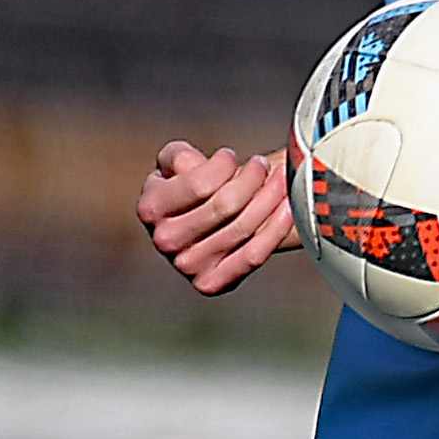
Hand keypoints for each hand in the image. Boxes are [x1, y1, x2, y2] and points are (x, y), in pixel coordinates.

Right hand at [137, 140, 298, 294]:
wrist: (201, 222)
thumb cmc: (191, 184)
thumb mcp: (176, 162)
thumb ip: (179, 156)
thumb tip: (189, 163)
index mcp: (150, 208)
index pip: (199, 184)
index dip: (224, 165)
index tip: (232, 155)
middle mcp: (164, 241)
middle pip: (226, 205)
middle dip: (253, 178)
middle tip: (263, 164)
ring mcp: (188, 266)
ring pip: (243, 228)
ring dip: (271, 197)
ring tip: (281, 177)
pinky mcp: (211, 283)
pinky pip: (253, 256)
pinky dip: (276, 229)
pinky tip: (289, 206)